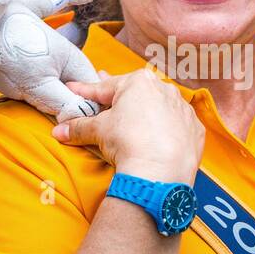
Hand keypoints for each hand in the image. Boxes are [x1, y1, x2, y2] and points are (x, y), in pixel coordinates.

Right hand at [51, 69, 203, 183]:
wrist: (160, 171)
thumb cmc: (128, 142)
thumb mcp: (98, 131)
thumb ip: (79, 127)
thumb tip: (59, 131)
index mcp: (138, 82)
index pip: (106, 87)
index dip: (87, 91)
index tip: (75, 90)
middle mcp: (165, 89)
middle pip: (135, 94)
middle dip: (120, 99)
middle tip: (107, 101)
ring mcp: (183, 109)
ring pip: (160, 108)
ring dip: (148, 114)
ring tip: (136, 124)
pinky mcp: (195, 129)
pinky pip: (177, 126)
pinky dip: (168, 131)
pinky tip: (159, 141)